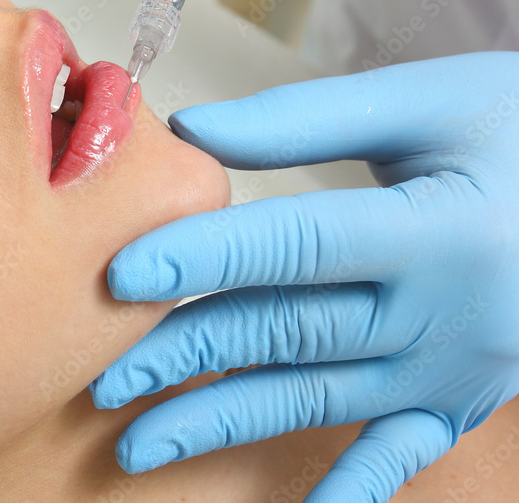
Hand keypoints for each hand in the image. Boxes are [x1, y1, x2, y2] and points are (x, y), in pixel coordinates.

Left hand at [89, 53, 518, 500]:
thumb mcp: (427, 104)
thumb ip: (306, 118)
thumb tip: (192, 131)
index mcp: (436, 229)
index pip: (294, 247)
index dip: (203, 258)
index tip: (120, 275)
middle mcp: (443, 313)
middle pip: (288, 333)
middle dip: (187, 356)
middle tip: (104, 379)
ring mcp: (453, 368)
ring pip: (317, 398)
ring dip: (225, 423)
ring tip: (140, 444)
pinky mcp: (465, 397)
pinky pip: (402, 454)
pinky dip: (352, 487)